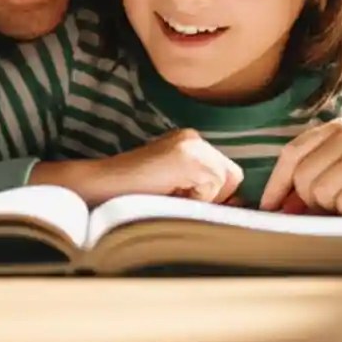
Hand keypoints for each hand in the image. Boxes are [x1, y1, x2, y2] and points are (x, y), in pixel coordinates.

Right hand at [85, 128, 243, 205]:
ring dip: (201, 198)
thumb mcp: (178, 193)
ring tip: (169, 194)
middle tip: (174, 197)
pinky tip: (167, 192)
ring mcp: (191, 143)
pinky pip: (212, 185)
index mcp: (192, 143)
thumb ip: (207, 193)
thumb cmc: (134, 197)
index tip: (179, 198)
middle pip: (232, 176)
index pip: (227, 174)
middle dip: (210, 196)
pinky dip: (194, 197)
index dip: (211, 196)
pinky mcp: (187, 154)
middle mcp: (194, 138)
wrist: (98, 189)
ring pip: (224, 181)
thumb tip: (243, 203)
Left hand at [258, 118, 341, 235]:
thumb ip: (307, 184)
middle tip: (335, 207)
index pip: (291, 154)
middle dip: (311, 201)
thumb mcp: (338, 177)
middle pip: (303, 176)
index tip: (269, 208)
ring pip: (321, 191)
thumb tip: (274, 207)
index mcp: (337, 128)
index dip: (276, 184)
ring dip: (333, 209)